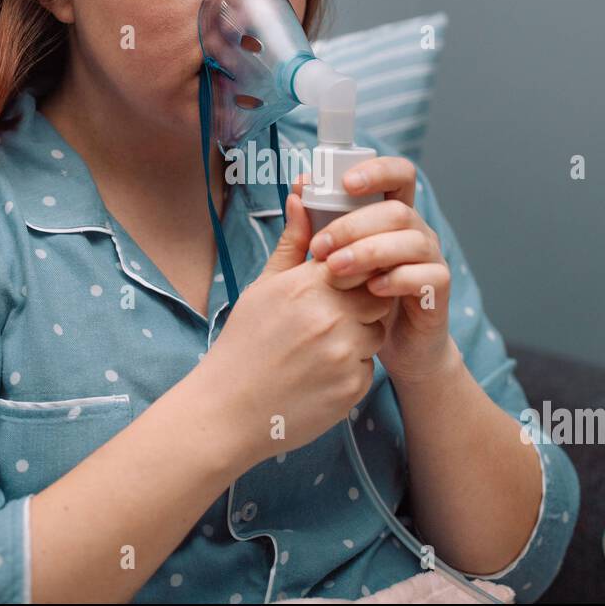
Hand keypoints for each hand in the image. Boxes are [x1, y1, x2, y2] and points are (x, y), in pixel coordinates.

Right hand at [193, 191, 393, 468]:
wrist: (228, 410)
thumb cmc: (244, 344)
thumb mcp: (263, 287)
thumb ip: (293, 243)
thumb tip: (304, 195)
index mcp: (308, 285)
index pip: (361, 263)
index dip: (356, 272)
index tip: (341, 284)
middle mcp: (331, 317)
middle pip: (376, 297)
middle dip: (360, 305)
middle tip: (328, 320)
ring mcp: (344, 354)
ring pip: (376, 333)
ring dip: (358, 338)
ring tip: (319, 350)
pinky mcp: (353, 387)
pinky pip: (369, 368)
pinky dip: (351, 370)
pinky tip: (318, 376)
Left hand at [295, 157, 454, 384]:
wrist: (397, 348)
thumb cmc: (359, 301)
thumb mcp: (330, 264)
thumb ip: (311, 231)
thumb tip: (295, 194)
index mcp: (391, 216)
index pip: (398, 175)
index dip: (376, 171)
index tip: (344, 183)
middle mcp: (416, 231)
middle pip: (397, 210)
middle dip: (354, 225)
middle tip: (320, 247)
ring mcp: (431, 258)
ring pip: (412, 240)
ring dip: (370, 251)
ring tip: (336, 270)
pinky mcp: (439, 289)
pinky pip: (427, 275)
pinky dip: (397, 279)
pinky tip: (371, 291)